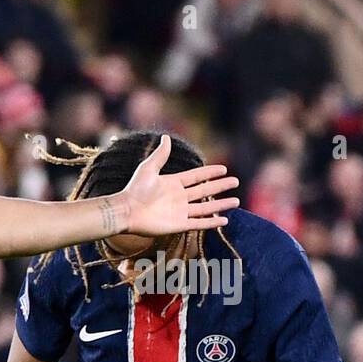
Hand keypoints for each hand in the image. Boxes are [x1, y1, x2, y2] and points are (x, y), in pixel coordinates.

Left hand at [119, 135, 239, 237]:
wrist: (126, 211)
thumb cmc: (135, 190)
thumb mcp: (148, 168)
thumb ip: (160, 155)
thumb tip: (166, 136)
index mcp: (173, 183)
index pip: (196, 176)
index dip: (210, 173)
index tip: (224, 169)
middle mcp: (179, 197)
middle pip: (205, 191)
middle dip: (220, 187)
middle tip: (235, 182)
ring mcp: (180, 212)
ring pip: (205, 208)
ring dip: (221, 204)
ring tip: (236, 201)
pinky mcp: (178, 225)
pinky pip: (199, 223)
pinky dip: (211, 222)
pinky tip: (224, 220)